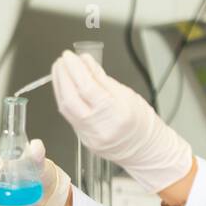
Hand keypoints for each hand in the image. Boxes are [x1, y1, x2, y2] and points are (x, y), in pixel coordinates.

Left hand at [51, 50, 193, 192]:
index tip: (70, 56)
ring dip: (60, 85)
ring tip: (60, 70)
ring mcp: (89, 135)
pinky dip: (64, 98)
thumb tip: (86, 62)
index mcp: (115, 114)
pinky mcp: (83, 139)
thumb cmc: (142, 123)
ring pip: (66, 107)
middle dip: (63, 76)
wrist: (145, 149)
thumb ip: (102, 79)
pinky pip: (68, 116)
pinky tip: (64, 87)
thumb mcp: (127, 95)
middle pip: (71, 98)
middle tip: (62, 60)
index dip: (75, 70)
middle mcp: (100, 127)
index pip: (88, 88)